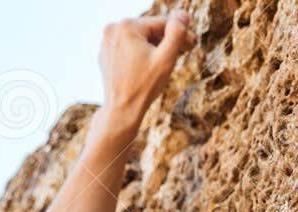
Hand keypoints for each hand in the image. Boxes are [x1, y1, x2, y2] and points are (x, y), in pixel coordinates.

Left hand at [95, 9, 191, 133]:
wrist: (121, 111)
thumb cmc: (144, 87)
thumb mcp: (166, 59)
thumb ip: (177, 33)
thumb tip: (182, 15)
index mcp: (128, 25)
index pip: (161, 23)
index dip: (179, 34)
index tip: (192, 44)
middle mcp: (113, 29)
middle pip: (149, 31)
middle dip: (166, 41)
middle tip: (183, 53)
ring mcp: (107, 41)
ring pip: (139, 39)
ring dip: (154, 48)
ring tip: (166, 62)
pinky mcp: (105, 54)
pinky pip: (128, 48)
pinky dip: (140, 54)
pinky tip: (149, 67)